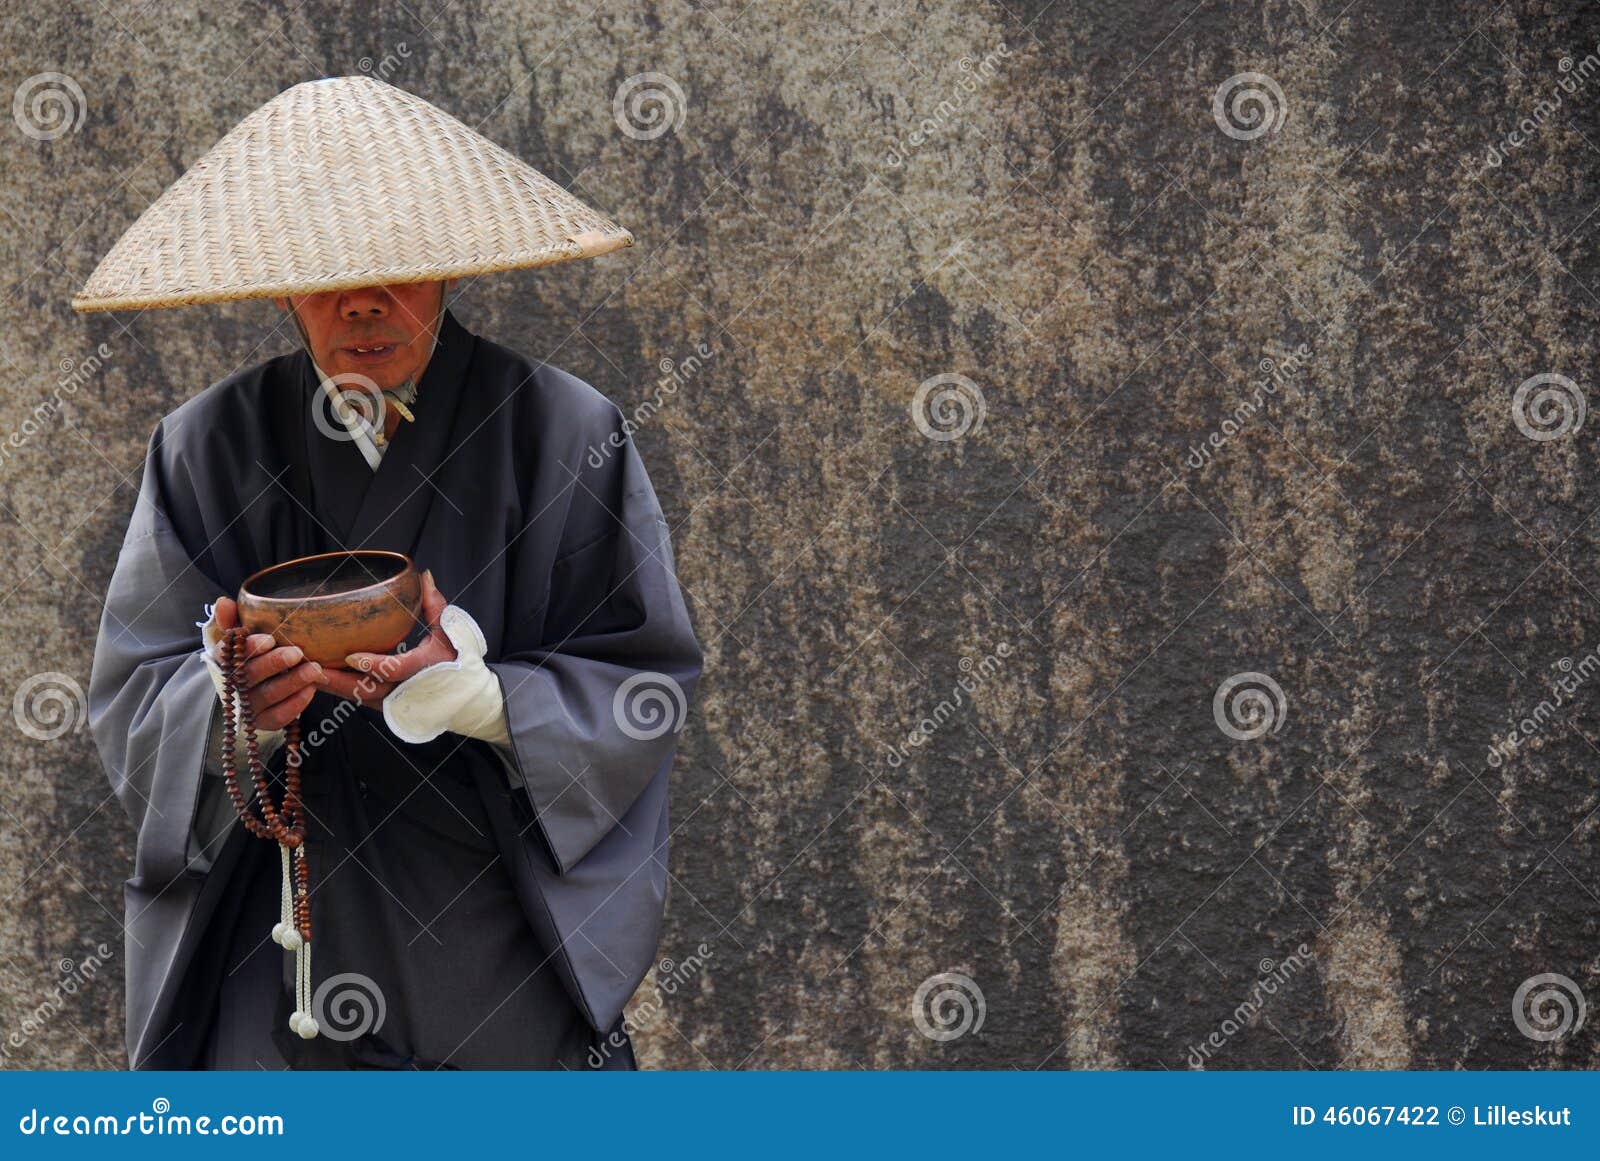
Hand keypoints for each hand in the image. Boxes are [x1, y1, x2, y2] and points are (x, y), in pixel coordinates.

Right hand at [211, 596, 330, 729]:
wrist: (258, 687)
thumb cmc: (255, 654)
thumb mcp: (244, 635)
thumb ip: (234, 620)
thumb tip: (223, 603)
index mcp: (226, 660)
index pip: (231, 654)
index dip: (250, 648)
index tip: (270, 639)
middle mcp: (234, 685)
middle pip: (250, 676)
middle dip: (274, 663)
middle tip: (297, 652)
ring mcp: (248, 706)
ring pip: (267, 696)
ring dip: (292, 682)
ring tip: (314, 669)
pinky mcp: (263, 722)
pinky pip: (278, 717)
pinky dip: (294, 705)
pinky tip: (310, 691)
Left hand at [322, 569, 456, 708]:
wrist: (463, 697)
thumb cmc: (457, 661)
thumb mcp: (450, 631)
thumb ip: (434, 605)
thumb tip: (424, 576)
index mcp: (422, 668)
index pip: (394, 669)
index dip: (373, 664)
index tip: (351, 656)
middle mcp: (405, 689)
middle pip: (365, 689)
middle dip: (337, 680)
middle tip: (311, 667)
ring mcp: (394, 700)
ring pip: (357, 697)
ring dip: (331, 686)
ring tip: (304, 671)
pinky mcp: (386, 705)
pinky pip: (358, 699)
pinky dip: (338, 690)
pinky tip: (317, 678)